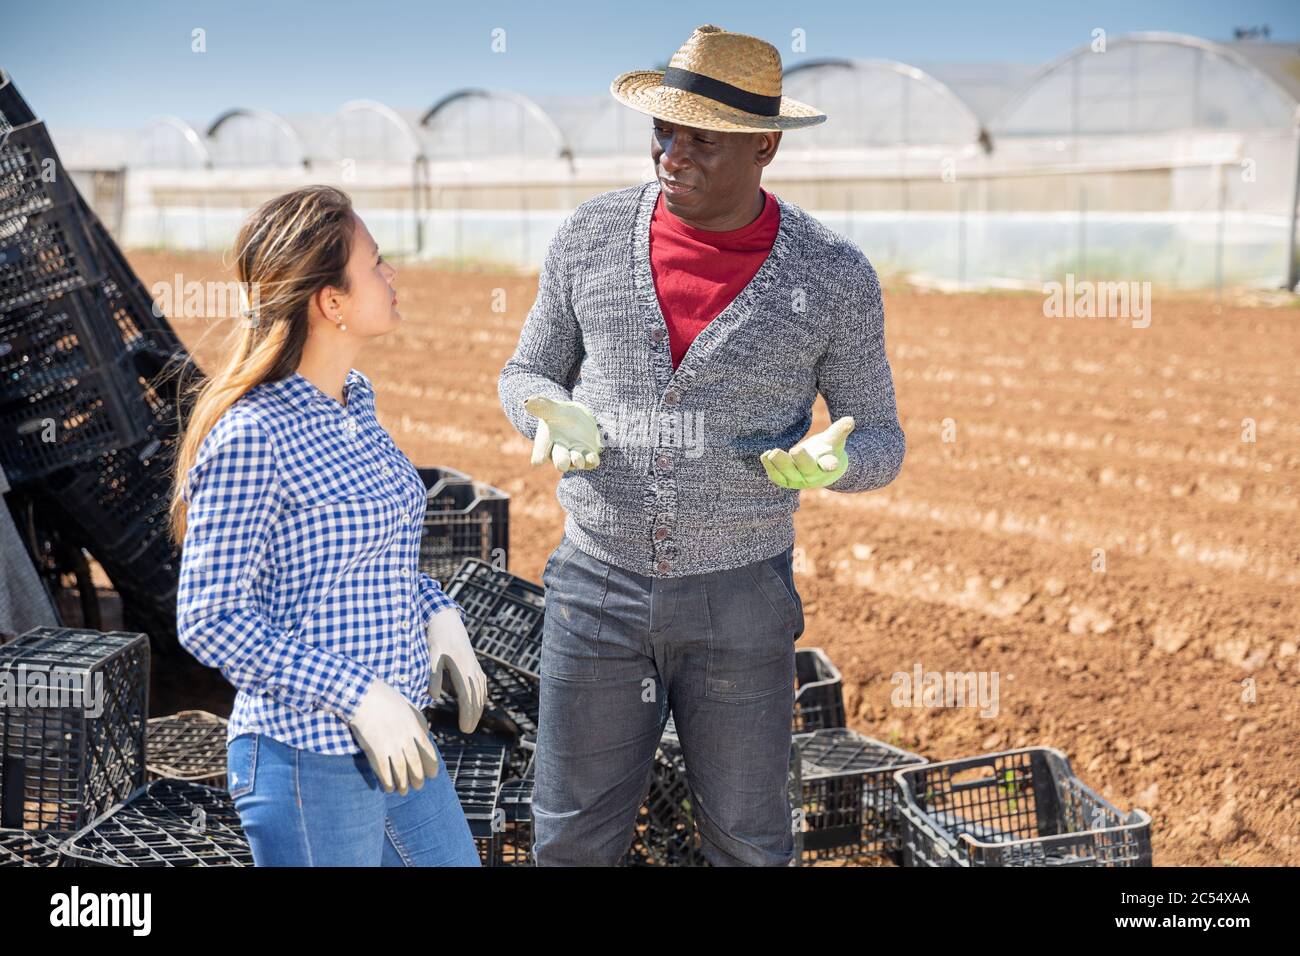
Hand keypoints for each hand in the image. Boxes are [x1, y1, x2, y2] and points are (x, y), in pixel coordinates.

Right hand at [347, 677, 439, 793]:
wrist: (362, 695)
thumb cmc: (383, 697)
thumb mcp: (407, 705)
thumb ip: (417, 720)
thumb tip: (425, 733)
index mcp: (414, 726)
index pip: (427, 750)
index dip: (431, 764)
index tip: (433, 774)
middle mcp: (405, 737)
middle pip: (415, 763)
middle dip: (418, 777)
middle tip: (419, 786)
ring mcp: (391, 744)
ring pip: (401, 770)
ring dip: (403, 783)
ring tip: (404, 791)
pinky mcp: (376, 749)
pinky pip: (384, 771)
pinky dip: (388, 781)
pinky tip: (389, 788)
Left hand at [427, 607, 486, 732]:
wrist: (446, 618)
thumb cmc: (436, 637)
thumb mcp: (432, 655)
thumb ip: (434, 676)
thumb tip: (433, 696)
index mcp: (462, 669)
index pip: (467, 698)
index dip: (467, 715)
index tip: (464, 729)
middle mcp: (472, 669)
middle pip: (476, 697)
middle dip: (473, 716)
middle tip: (468, 731)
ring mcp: (474, 665)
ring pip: (480, 691)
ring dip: (478, 707)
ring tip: (472, 722)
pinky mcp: (474, 662)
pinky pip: (481, 683)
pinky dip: (481, 695)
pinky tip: (479, 701)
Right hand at [524, 394, 601, 472]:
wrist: (576, 417)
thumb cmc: (559, 414)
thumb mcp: (551, 409)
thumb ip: (541, 407)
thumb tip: (526, 402)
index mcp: (546, 443)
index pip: (540, 452)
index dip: (540, 456)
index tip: (539, 461)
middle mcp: (560, 453)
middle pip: (559, 461)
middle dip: (561, 462)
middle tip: (562, 464)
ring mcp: (575, 456)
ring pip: (576, 462)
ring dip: (577, 461)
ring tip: (577, 459)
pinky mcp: (589, 455)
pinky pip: (591, 461)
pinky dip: (592, 460)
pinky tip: (593, 458)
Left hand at [760, 416, 854, 488]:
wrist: (821, 468)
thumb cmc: (828, 449)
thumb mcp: (835, 439)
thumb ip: (840, 430)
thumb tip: (850, 420)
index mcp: (828, 465)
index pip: (829, 465)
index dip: (830, 464)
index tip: (832, 464)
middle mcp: (813, 475)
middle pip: (807, 469)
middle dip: (801, 461)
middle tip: (796, 450)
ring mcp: (799, 480)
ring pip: (789, 474)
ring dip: (780, 465)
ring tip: (772, 453)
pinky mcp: (786, 481)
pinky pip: (777, 477)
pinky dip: (770, 468)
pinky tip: (765, 455)